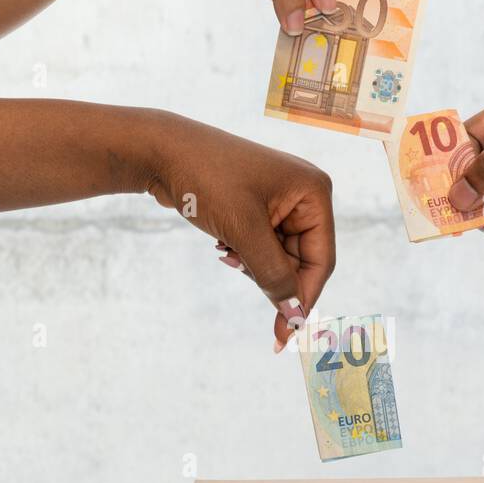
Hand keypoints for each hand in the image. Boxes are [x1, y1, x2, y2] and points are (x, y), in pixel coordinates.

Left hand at [143, 116, 334, 346]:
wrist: (161, 151)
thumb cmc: (208, 180)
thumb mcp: (244, 231)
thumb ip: (273, 275)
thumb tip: (295, 317)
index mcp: (314, 193)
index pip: (322, 259)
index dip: (303, 296)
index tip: (285, 331)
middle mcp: (303, 196)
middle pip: (301, 261)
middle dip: (271, 275)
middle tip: (236, 269)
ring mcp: (280, 202)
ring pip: (279, 258)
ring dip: (254, 266)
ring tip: (226, 250)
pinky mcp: (258, 208)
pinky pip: (262, 247)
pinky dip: (244, 254)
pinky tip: (223, 245)